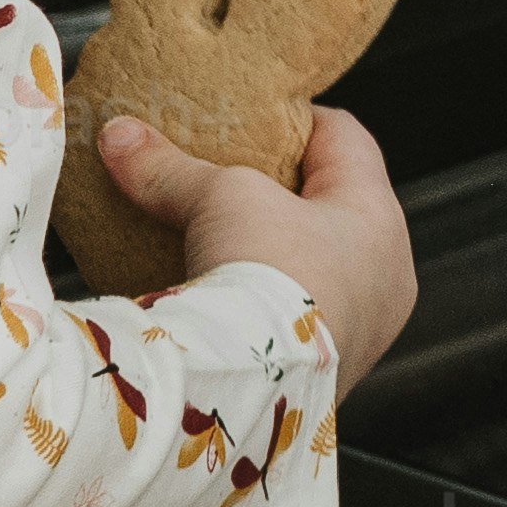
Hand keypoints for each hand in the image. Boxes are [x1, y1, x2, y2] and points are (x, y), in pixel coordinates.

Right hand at [97, 102, 415, 394]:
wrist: (253, 387)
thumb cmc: (267, 277)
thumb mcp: (219, 199)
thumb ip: (172, 167)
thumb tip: (119, 136)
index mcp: (381, 220)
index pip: (347, 141)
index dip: (297, 121)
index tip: (254, 119)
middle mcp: (386, 278)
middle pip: (333, 210)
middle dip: (279, 195)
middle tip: (227, 181)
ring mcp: (362, 331)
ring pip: (316, 271)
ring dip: (269, 256)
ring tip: (216, 245)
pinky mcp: (325, 375)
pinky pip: (295, 324)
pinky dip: (261, 307)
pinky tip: (220, 306)